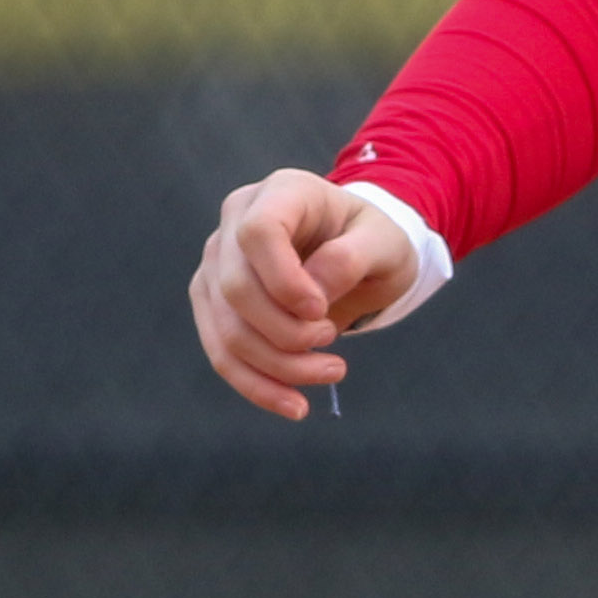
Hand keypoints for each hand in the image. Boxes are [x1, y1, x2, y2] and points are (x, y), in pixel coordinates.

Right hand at [188, 168, 421, 420]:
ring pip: (226, 329)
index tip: (321, 311)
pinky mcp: (214, 302)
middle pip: (236, 288)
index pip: (258, 233)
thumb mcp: (384, 242)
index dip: (283, 280)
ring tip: (332, 372)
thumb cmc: (373, 239)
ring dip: (278, 367)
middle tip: (332, 338)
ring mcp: (218, 262)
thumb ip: (350, 259)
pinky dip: (258, 386)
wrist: (356, 251)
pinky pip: (222, 353)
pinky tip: (295, 405)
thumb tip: (311, 296)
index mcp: (282, 192)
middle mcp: (236, 221)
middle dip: (286, 332)